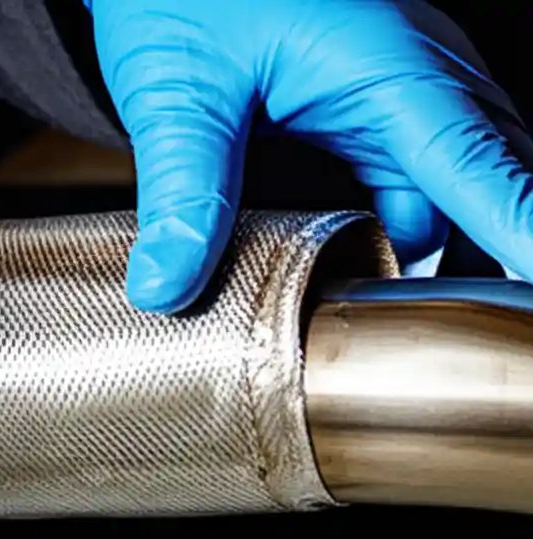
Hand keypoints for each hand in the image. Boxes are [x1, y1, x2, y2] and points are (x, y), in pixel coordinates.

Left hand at [88, 0, 532, 311]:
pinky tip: (376, 278)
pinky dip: (409, 231)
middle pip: (494, 187)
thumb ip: (183, 191)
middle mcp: (419, 80)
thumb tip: (169, 285)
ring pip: (460, 188)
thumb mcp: (179, 94)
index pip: (486, 174)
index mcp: (393, 73)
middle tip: (478, 339)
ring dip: (456, 252)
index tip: (528, 315)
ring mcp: (402, 91)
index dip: (522, 240)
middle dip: (504, 258)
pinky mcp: (373, 106)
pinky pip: (418, 181)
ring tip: (423, 331)